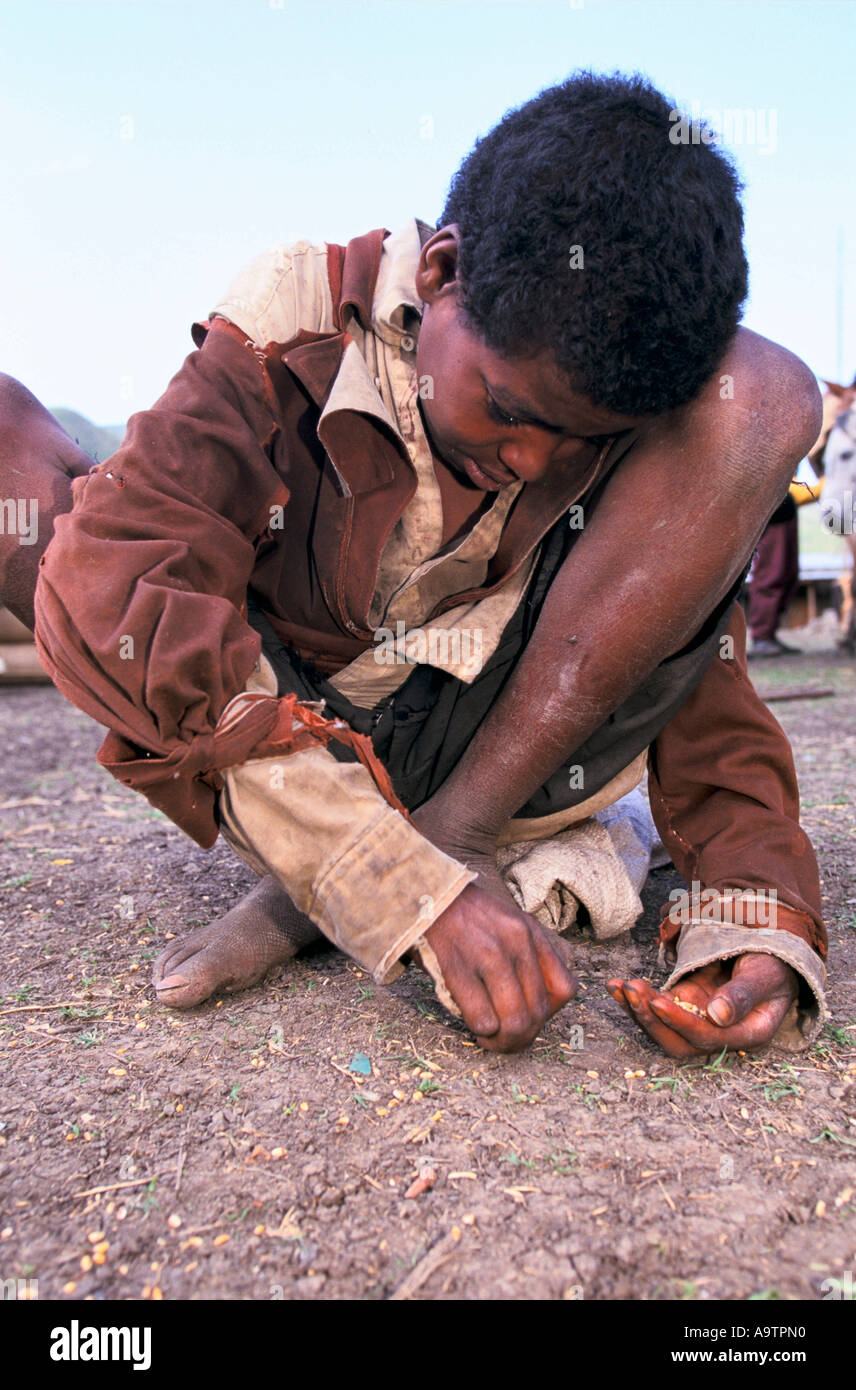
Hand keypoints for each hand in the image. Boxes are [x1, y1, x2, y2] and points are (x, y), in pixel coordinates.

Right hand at [425, 884, 576, 1051]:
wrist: (429, 891)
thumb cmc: (468, 916)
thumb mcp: (510, 924)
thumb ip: (527, 957)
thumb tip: (533, 1006)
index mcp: (533, 933)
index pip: (564, 988)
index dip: (549, 1014)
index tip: (529, 1018)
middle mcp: (517, 942)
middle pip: (539, 1011)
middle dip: (523, 1037)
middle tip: (505, 1041)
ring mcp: (489, 953)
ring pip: (516, 1019)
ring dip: (503, 1041)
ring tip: (489, 1039)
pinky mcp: (458, 964)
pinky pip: (482, 1016)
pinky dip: (481, 1030)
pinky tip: (475, 1026)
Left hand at [607, 953, 797, 1058]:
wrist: (770, 954)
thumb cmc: (774, 965)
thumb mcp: (765, 974)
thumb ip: (744, 994)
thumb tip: (717, 1016)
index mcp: (748, 1033)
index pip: (709, 1038)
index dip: (682, 1023)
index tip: (658, 1002)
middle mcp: (720, 1035)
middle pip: (680, 1042)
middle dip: (651, 1020)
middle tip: (631, 991)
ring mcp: (699, 1022)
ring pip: (663, 1028)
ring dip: (638, 1010)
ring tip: (618, 986)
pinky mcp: (685, 1006)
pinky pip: (657, 1009)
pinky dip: (636, 999)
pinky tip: (616, 985)